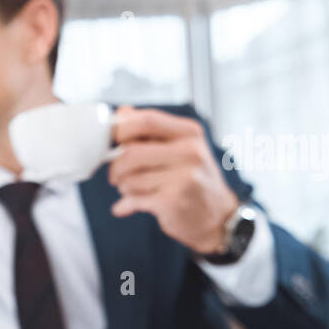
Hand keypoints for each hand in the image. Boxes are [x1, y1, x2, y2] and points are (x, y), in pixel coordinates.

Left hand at [108, 105, 239, 254]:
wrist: (217, 217)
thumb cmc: (193, 179)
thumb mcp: (179, 148)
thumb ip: (151, 131)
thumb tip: (121, 112)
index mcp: (190, 133)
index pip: (147, 120)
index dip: (120, 129)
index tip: (111, 141)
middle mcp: (191, 152)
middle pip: (131, 152)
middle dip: (115, 166)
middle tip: (116, 175)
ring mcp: (184, 177)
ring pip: (129, 178)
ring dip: (123, 186)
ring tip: (134, 190)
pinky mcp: (173, 201)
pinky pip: (133, 199)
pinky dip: (126, 204)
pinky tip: (129, 205)